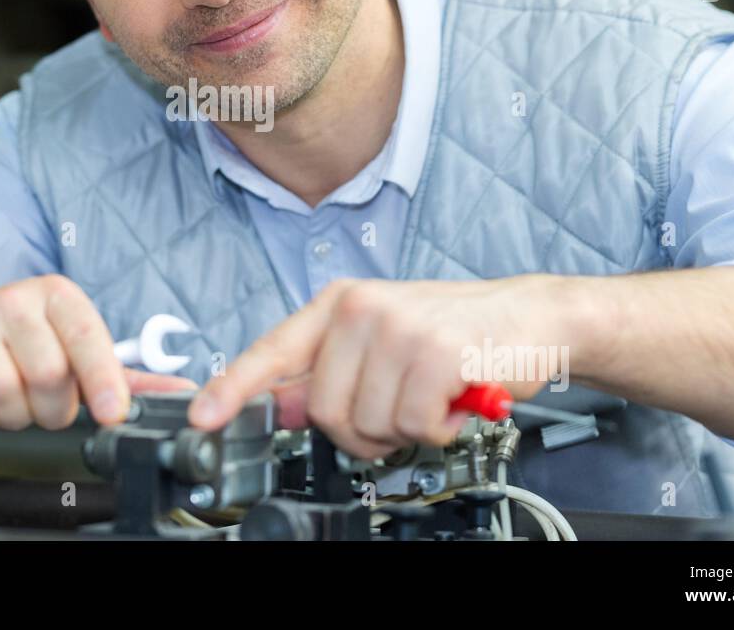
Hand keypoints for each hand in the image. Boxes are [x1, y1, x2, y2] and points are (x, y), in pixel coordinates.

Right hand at [0, 274, 194, 435]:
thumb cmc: (17, 337)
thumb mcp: (71, 342)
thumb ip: (125, 372)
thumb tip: (178, 393)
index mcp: (55, 295)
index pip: (87, 337)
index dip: (103, 380)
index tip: (113, 412)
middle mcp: (12, 302)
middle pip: (49, 377)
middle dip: (53, 409)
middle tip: (45, 403)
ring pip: (7, 397)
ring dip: (15, 417)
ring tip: (12, 399)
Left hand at [188, 276, 576, 458]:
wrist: (529, 316)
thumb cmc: (453, 331)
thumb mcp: (380, 338)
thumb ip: (328, 368)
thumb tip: (279, 403)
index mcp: (340, 304)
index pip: (274, 349)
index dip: (233, 388)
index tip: (203, 417)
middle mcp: (362, 309)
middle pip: (322, 410)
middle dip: (361, 430)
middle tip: (398, 408)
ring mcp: (399, 328)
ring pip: (368, 424)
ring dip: (404, 428)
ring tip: (431, 396)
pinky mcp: (437, 354)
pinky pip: (413, 426)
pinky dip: (437, 428)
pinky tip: (453, 398)